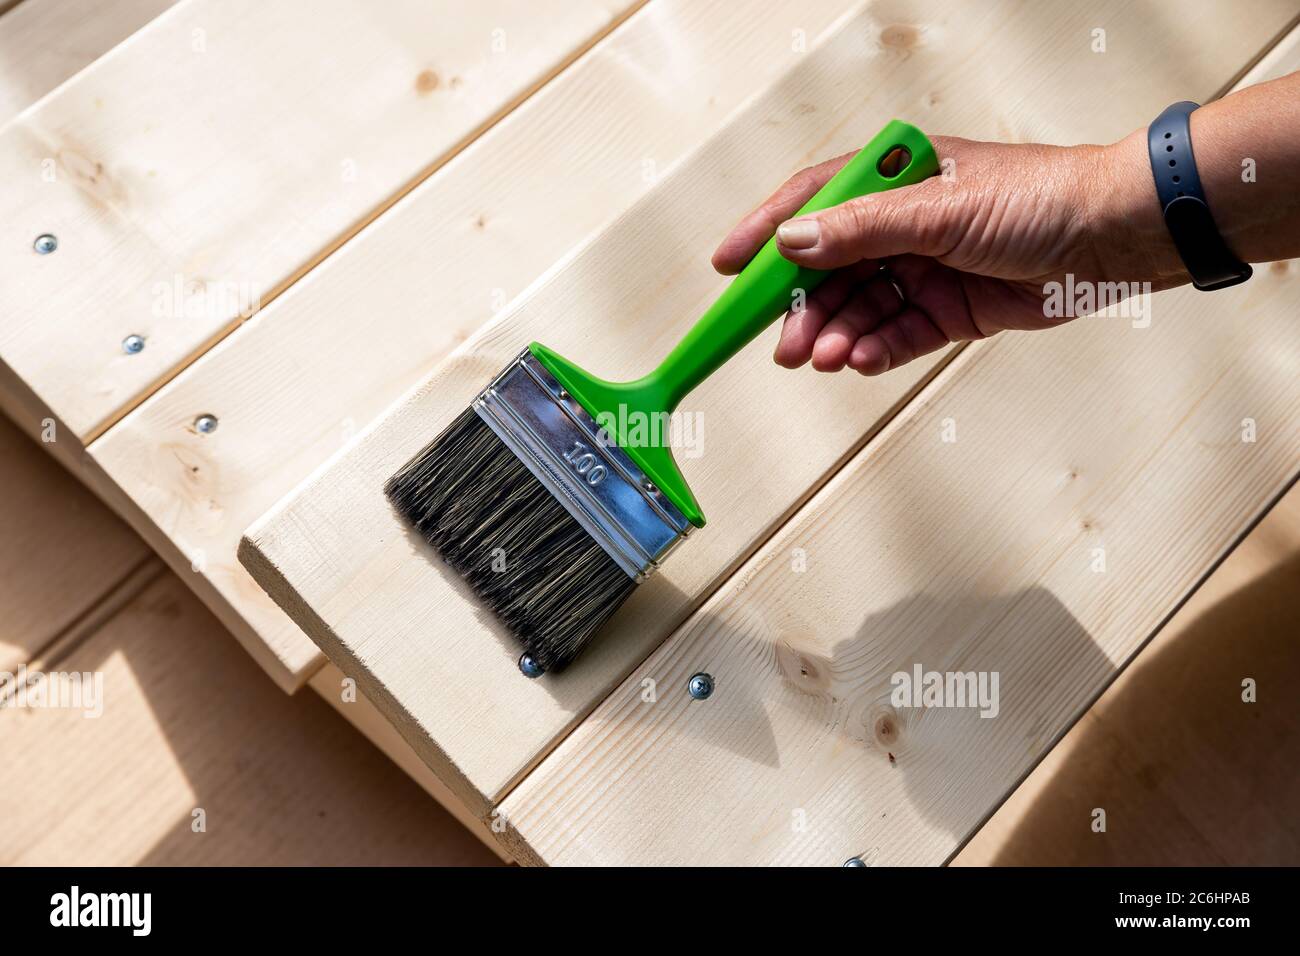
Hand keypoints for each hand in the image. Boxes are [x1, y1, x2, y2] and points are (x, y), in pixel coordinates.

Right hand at [712, 133, 1183, 374]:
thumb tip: (794, 242)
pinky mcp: (947, 310)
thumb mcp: (939, 209)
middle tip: (781, 342)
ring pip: (859, 307)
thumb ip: (861, 230)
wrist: (1114, 239)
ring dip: (836, 333)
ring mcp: (923, 268)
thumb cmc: (1042, 198)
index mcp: (895, 179)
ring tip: (822, 356)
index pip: (812, 203)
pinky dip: (873, 348)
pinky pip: (895, 334)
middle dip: (802, 306)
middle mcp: (903, 223)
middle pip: (829, 267)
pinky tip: (857, 359)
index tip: (727, 267)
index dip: (765, 233)